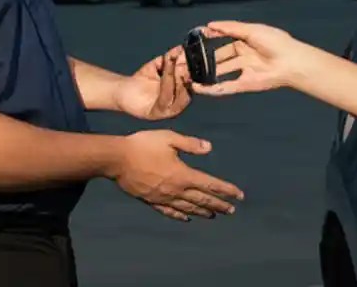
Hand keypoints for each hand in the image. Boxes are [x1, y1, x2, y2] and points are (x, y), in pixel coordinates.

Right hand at [111, 130, 244, 221]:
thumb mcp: (169, 138)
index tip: (239, 196)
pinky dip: (181, 216)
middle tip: (231, 210)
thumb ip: (190, 144)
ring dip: (203, 212)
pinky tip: (186, 219)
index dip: (226, 190)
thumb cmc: (143, 145)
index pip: (210, 184)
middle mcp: (176, 189)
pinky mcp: (151, 201)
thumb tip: (209, 148)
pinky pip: (169, 212)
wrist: (117, 159)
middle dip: (218, 204)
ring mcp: (163, 197)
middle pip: (202, 200)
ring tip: (214, 215)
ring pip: (188, 208)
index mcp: (183, 173)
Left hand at [113, 47, 191, 120]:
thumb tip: (181, 47)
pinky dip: (167, 85)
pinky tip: (167, 74)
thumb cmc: (142, 79)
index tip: (193, 57)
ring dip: (177, 79)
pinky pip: (164, 100)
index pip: (192, 84)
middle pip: (187, 91)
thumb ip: (171, 58)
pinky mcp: (156, 113)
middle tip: (185, 61)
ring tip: (175, 65)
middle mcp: (177, 105)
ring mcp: (167, 111)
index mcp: (180, 94)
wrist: (122, 89)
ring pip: (178, 96)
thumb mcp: (159, 65)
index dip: (193, 71)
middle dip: (187, 75)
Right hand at [187, 20, 312, 96]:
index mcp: (245, 41)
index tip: (195, 41)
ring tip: (190, 75)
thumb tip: (211, 25)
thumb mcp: (251, 30)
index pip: (223, 41)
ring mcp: (243, 70)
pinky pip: (226, 87)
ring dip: (206, 75)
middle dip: (205, 59)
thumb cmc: (276, 42)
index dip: (210, 41)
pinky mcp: (245, 84)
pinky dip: (212, 89)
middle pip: (220, 58)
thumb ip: (230, 28)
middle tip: (189, 61)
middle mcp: (243, 56)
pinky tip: (200, 88)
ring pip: (220, 73)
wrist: (291, 61)